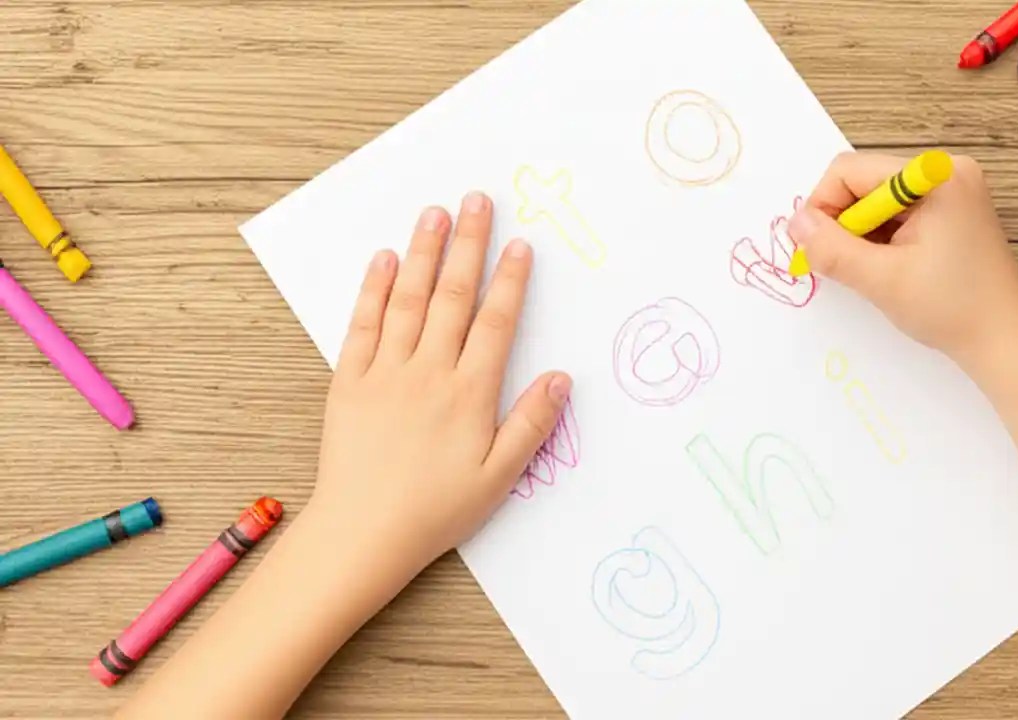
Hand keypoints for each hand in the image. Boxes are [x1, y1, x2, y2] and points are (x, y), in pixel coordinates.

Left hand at [311, 191, 570, 590]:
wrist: (362, 533)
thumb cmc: (435, 510)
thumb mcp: (498, 477)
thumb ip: (531, 424)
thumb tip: (562, 378)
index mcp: (469, 394)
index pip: (495, 323)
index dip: (509, 281)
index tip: (519, 245)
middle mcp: (428, 372)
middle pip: (452, 296)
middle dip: (467, 245)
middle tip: (476, 200)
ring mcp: (385, 373)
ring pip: (407, 300)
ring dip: (422, 252)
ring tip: (434, 213)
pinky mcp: (349, 382)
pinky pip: (362, 325)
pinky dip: (373, 290)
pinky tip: (382, 260)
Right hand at [787, 152, 1017, 368]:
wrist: (1004, 340)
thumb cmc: (952, 309)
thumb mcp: (881, 279)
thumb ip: (831, 248)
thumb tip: (794, 223)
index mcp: (936, 176)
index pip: (850, 170)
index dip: (822, 207)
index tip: (815, 248)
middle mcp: (946, 171)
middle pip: (863, 181)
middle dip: (843, 222)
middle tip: (841, 265)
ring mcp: (951, 190)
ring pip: (876, 199)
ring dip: (861, 233)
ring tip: (871, 271)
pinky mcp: (951, 211)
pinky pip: (897, 212)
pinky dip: (880, 238)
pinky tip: (888, 267)